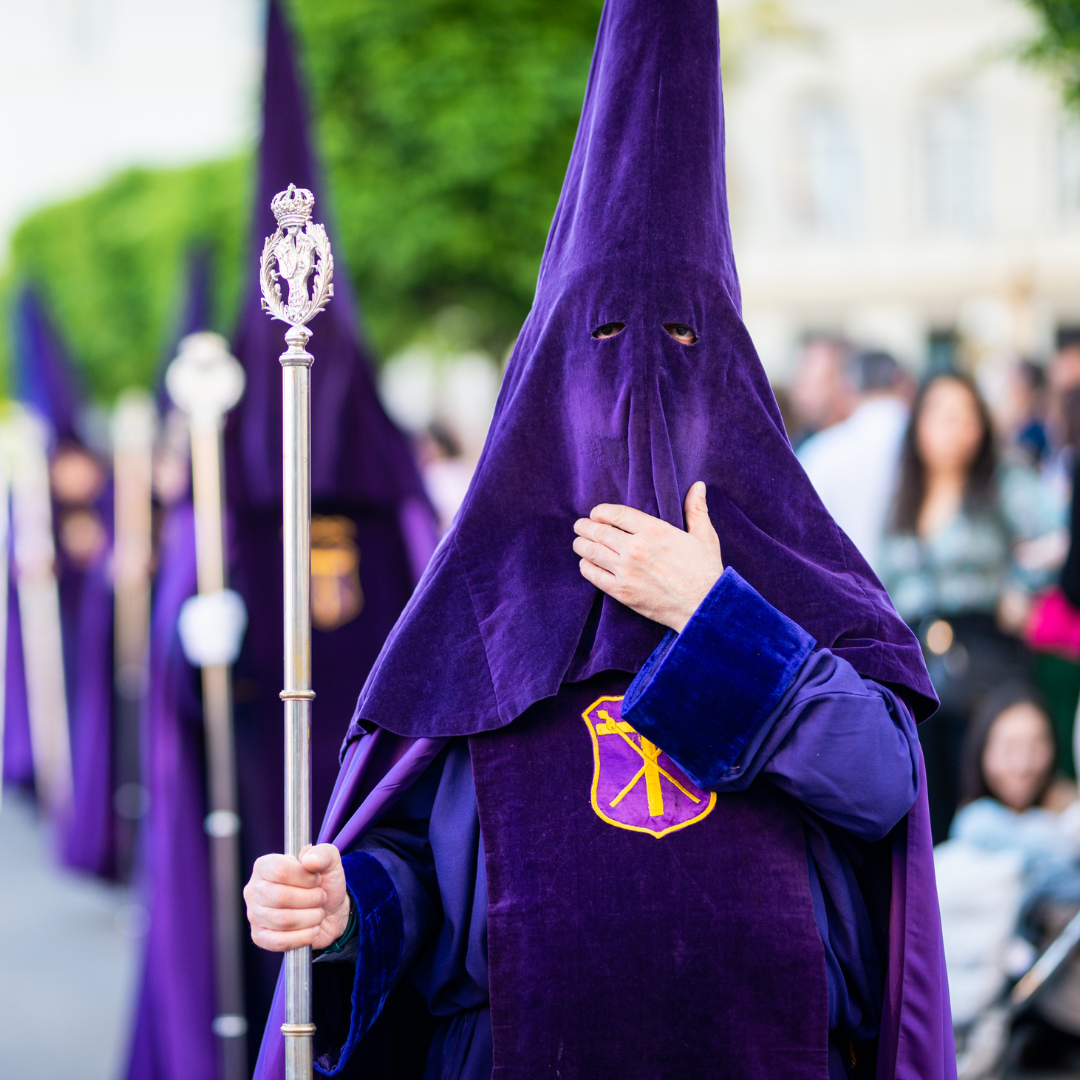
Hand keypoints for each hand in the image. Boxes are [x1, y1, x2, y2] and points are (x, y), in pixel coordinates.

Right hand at [244, 843, 349, 951]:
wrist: (330, 910)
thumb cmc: (324, 882)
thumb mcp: (330, 861)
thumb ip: (323, 854)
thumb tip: (309, 860)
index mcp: (265, 865)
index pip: (280, 871)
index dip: (305, 878)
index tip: (317, 880)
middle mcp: (254, 889)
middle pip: (281, 897)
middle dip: (311, 899)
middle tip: (321, 898)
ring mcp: (254, 914)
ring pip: (283, 920)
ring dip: (311, 917)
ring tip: (319, 913)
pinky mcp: (259, 937)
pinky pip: (279, 941)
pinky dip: (303, 937)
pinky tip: (314, 930)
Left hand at [573, 481, 722, 632]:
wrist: (704, 607)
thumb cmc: (706, 571)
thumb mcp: (705, 536)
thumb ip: (696, 509)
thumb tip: (698, 485)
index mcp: (654, 530)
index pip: (617, 514)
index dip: (601, 511)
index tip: (595, 513)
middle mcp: (636, 548)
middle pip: (599, 531)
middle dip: (585, 527)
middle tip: (580, 526)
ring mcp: (626, 570)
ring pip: (591, 551)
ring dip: (581, 544)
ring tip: (578, 542)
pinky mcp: (621, 591)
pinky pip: (593, 575)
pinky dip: (585, 567)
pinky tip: (585, 564)